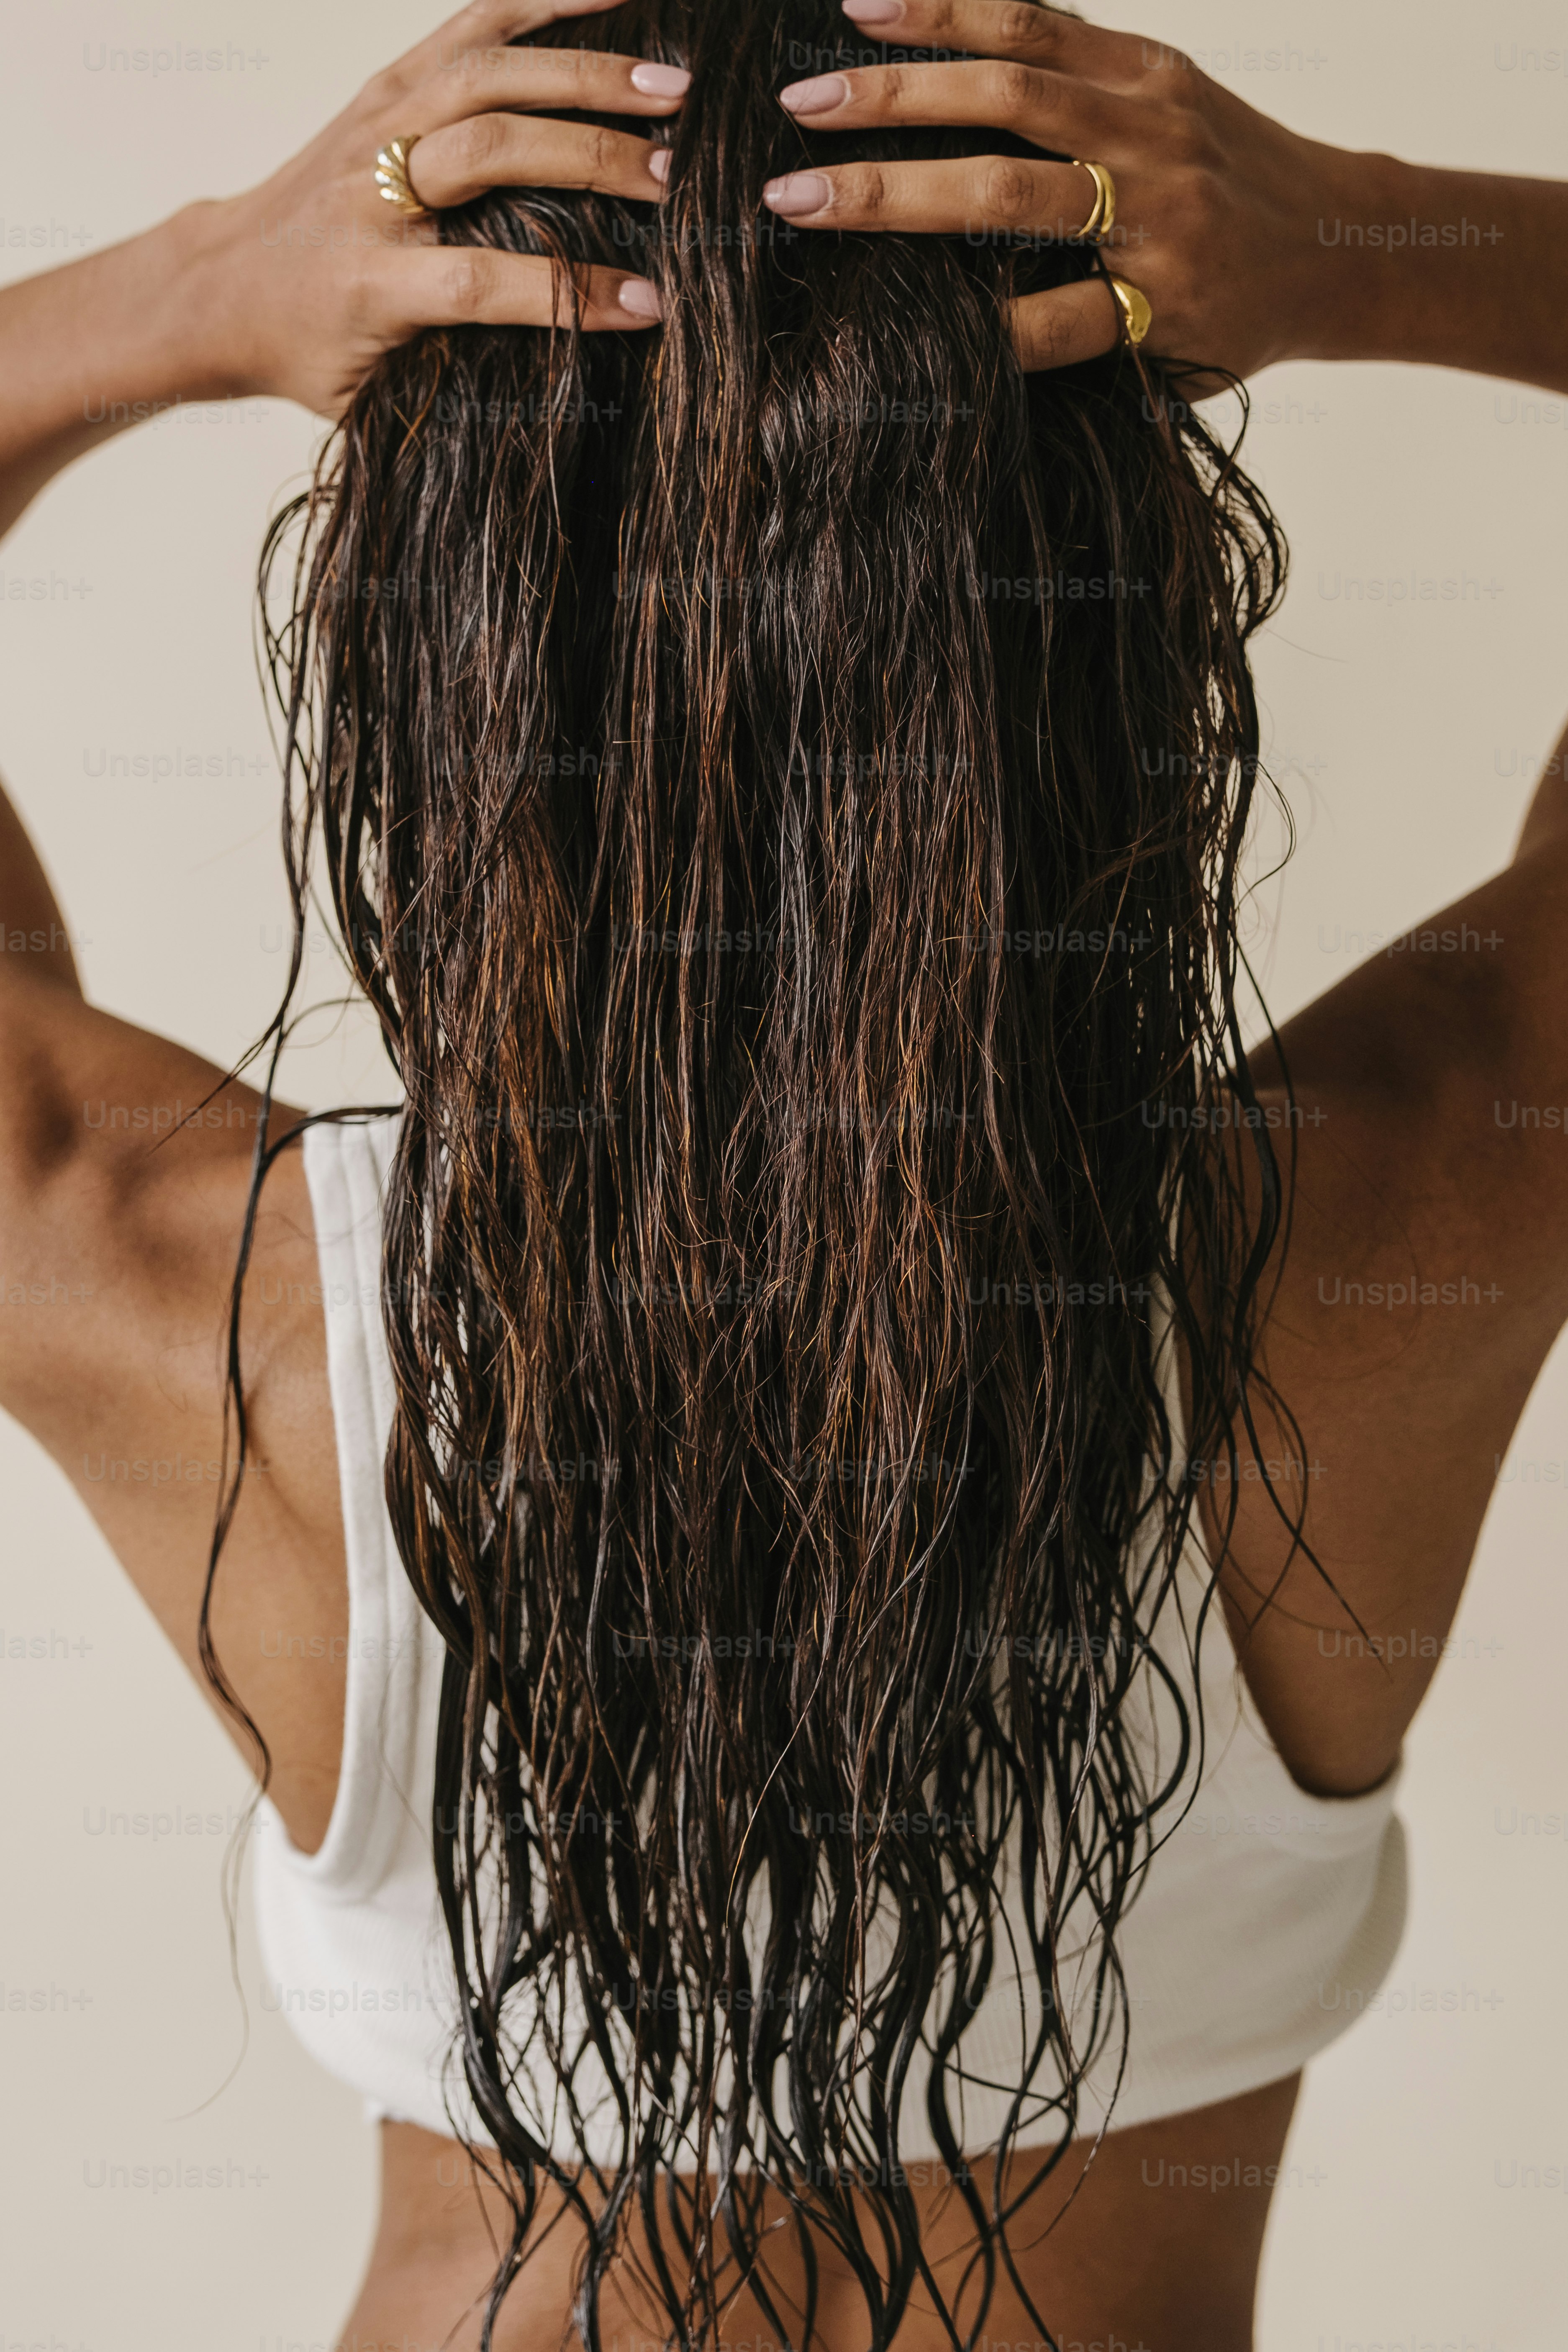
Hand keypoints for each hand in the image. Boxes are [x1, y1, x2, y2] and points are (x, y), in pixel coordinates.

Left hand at [184, 0, 687, 416]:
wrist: (220, 282)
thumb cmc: (306, 348)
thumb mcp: (368, 396)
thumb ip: (451, 385)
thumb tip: (564, 383)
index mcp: (368, 282)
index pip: (482, 282)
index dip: (568, 293)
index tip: (649, 305)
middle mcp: (370, 191)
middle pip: (490, 151)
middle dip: (590, 157)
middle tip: (675, 174)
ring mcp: (377, 123)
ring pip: (487, 75)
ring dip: (585, 73)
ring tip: (670, 85)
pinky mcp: (386, 83)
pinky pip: (473, 26)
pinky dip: (545, 3)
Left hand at [762, 0, 1366, 382]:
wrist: (1344, 252)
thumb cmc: (1231, 180)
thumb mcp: (1167, 102)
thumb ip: (1078, 79)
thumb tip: (963, 49)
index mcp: (1144, 77)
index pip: (1027, 27)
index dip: (938, 12)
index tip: (853, 8)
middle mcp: (1149, 136)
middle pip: (1004, 101)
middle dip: (892, 102)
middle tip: (798, 110)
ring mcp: (1157, 226)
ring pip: (1014, 199)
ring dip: (900, 198)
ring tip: (808, 201)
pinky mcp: (1164, 314)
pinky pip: (1056, 322)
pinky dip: (984, 330)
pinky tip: (910, 329)